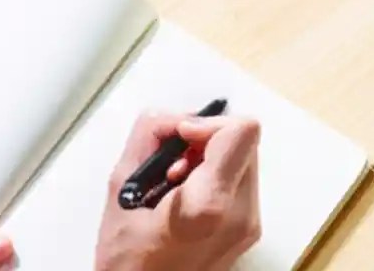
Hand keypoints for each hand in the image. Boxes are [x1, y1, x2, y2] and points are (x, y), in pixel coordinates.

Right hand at [95, 113, 261, 270]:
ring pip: (243, 158)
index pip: (241, 132)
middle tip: (172, 164)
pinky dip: (216, 178)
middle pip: (244, 141)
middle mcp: (241, 213)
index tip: (182, 137)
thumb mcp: (123, 191)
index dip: (208, 123)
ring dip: (210, 159)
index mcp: (209, 204)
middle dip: (206, 140)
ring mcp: (251, 223)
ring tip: (176, 184)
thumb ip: (148, 139)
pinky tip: (187, 198)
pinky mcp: (250, 228)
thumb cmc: (130, 265)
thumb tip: (169, 117)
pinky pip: (241, 181)